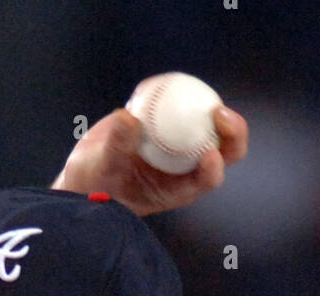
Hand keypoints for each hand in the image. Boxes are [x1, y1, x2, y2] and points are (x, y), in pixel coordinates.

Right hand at [51, 104, 247, 215]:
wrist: (86, 171)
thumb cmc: (96, 184)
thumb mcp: (103, 169)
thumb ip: (116, 147)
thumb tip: (128, 116)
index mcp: (178, 188)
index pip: (206, 180)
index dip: (214, 168)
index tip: (208, 153)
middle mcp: (186, 167)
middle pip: (223, 150)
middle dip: (233, 133)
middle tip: (219, 113)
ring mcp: (181, 144)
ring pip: (208, 124)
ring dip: (208, 106)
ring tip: (192, 88)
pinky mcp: (169, 123)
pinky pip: (181, 104)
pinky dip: (173, 91)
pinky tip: (157, 84)